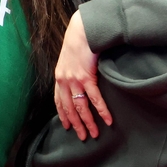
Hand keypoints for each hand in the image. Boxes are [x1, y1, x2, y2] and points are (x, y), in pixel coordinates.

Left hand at [53, 11, 111, 140]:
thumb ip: (71, 71)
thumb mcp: (69, 59)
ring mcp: (74, 80)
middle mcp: (63, 81)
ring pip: (80, 107)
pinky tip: (107, 120)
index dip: (63, 114)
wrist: (82, 31)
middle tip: (82, 136)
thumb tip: (78, 80)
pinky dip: (102, 111)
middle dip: (75, 124)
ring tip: (94, 133)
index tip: (66, 125)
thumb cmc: (78, 42)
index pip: (59, 101)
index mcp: (59, 77)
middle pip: (69, 108)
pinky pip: (95, 98)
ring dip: (88, 122)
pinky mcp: (86, 77)